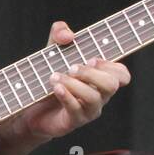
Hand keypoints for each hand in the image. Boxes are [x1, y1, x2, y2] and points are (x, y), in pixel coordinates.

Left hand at [15, 21, 130, 142]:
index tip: (91, 58)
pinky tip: (56, 87)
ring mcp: (89, 110)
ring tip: (54, 77)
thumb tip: (68, 34)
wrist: (32, 106)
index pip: (122, 74)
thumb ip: (60, 33)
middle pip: (111, 85)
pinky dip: (66, 96)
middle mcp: (100, 95)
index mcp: (101, 79)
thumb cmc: (50, 77)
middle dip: (91, 73)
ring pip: (93, 97)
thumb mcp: (53, 50)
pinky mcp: (74, 121)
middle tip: (71, 68)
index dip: (111, 65)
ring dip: (73, 84)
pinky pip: (76, 109)